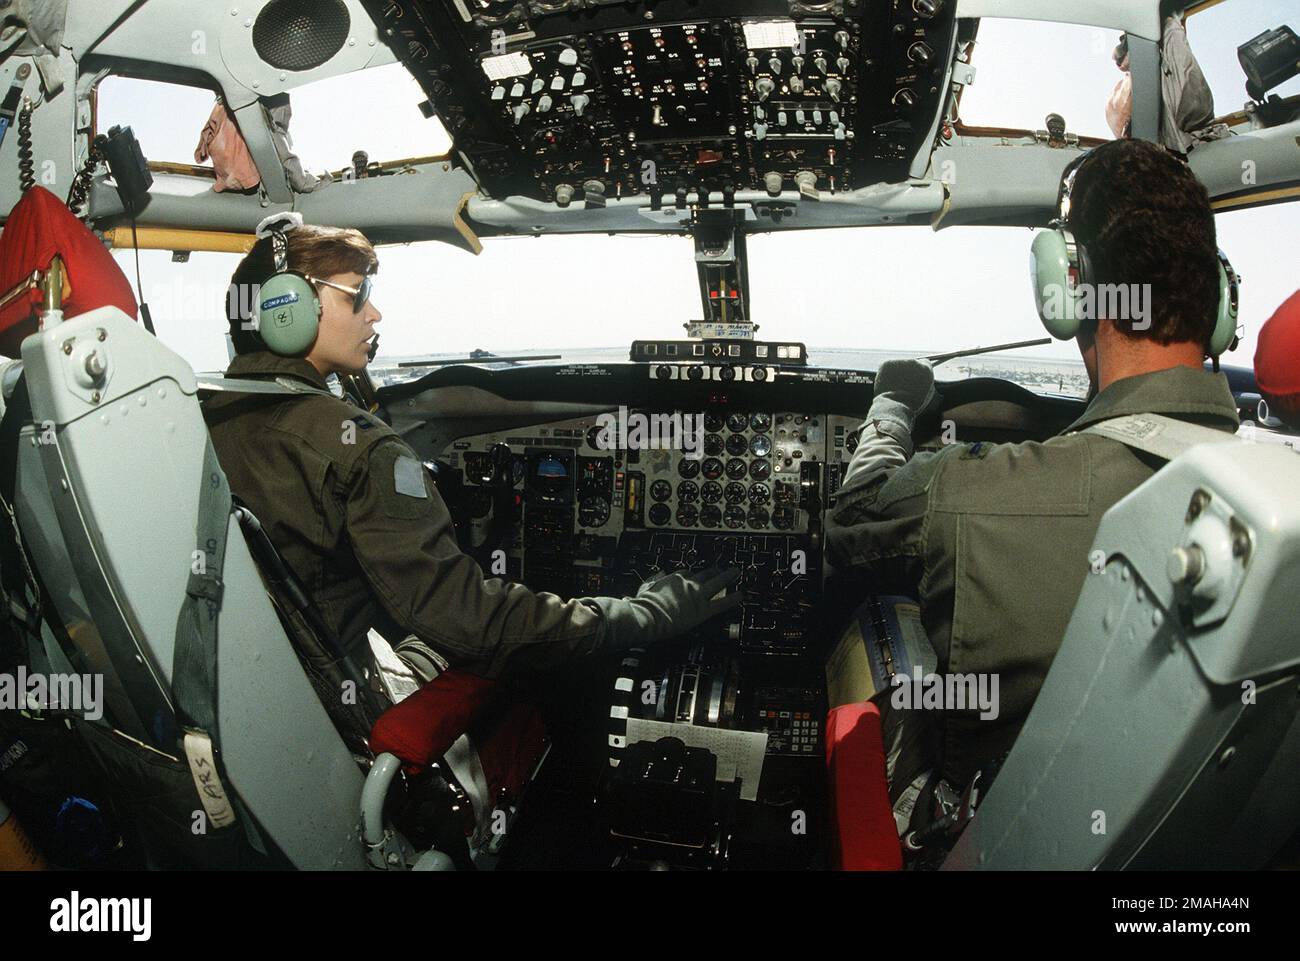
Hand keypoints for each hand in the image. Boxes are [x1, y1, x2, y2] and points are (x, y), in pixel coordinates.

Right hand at [589, 567, 742, 650]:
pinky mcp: (703, 610)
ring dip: (728, 576)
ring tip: (736, 572)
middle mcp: (687, 583)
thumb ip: (653, 579)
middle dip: (713, 571)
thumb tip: (659, 573)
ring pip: (716, 582)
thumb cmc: (643, 604)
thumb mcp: (645, 587)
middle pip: (704, 573)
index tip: (693, 576)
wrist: (647, 616)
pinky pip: (721, 603)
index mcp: (673, 578)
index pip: (685, 573)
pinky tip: (741, 595)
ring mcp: (697, 595)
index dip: (691, 575)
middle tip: (720, 568)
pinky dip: (732, 599)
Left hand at [869, 359, 936, 438]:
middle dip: (907, 371)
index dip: (919, 371)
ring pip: (898, 364)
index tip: (914, 376)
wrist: (895, 405)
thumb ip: (930, 386)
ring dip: (896, 371)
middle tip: (902, 383)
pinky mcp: (887, 363)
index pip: (925, 363)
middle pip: (911, 363)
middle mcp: (914, 362)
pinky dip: (886, 372)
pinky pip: (887, 365)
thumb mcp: (928, 397)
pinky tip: (887, 382)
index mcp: (926, 369)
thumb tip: (930, 385)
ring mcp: (900, 361)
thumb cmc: (912, 405)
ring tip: (894, 385)